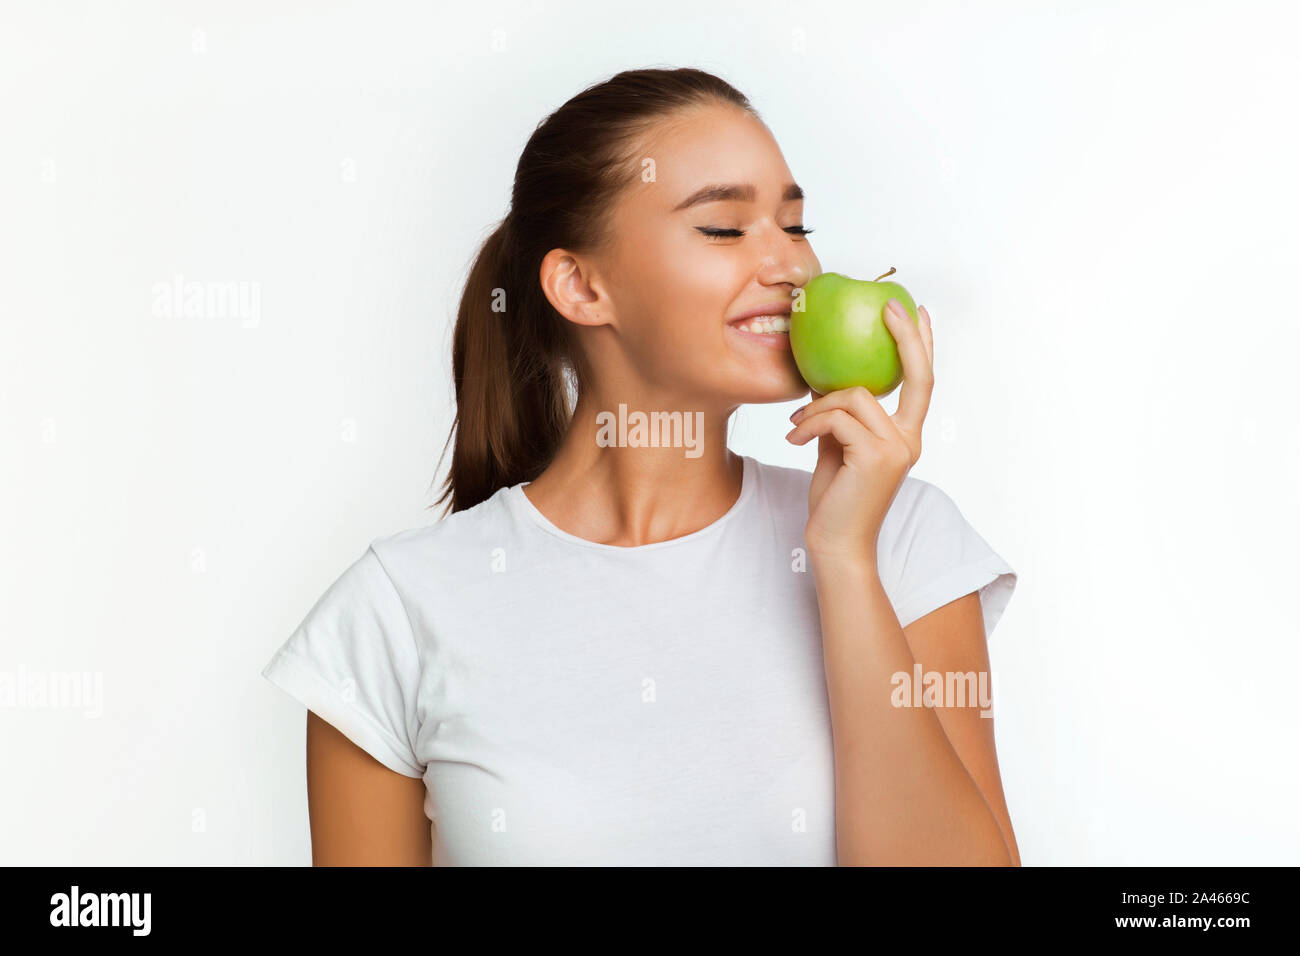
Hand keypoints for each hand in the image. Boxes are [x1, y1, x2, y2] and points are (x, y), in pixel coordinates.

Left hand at [785, 300, 933, 563]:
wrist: (835, 545)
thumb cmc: (834, 500)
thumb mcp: (836, 449)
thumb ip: (840, 417)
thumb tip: (824, 382)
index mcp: (905, 437)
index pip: (921, 383)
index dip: (922, 345)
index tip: (916, 311)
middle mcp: (910, 440)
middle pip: (916, 375)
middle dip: (906, 335)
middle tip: (887, 306)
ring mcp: (896, 448)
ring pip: (854, 396)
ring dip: (816, 408)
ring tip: (794, 428)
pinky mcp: (875, 456)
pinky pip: (836, 417)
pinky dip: (808, 424)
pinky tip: (793, 440)